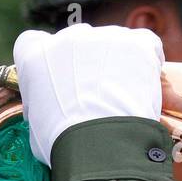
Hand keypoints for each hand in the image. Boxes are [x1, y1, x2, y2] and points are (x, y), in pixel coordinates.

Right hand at [13, 23, 164, 165]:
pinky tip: (145, 80)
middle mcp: (66, 39)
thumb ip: (41, 102)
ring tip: (124, 93)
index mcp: (35, 55)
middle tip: (96, 92)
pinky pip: (144, 43)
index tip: (60, 76)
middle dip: (85, 62)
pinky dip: (147, 58)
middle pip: (76, 41)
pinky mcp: (135, 44)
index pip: (34, 42)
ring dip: (116, 61)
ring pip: (111, 41)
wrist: (101, 142)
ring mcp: (102, 38)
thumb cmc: (64, 142)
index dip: (49, 60)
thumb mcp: (37, 123)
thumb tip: (49, 107)